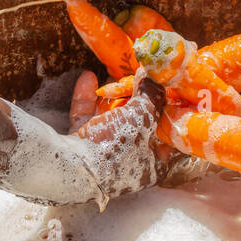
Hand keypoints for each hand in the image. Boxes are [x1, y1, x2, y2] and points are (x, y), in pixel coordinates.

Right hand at [0, 75, 163, 206]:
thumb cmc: (114, 146)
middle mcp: (131, 164)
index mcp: (154, 165)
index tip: (172, 92)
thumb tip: (153, 73)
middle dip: (138, 100)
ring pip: (112, 122)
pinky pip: (88, 122)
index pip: (171, 138)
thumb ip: (151, 93)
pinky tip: (86, 78)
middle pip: (140, 127)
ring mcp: (104, 158)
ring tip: (114, 76)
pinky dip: (88, 101)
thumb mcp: (142, 115)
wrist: (69, 168)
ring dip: (112, 97)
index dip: (172, 113)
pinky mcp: (81, 151)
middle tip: (140, 78)